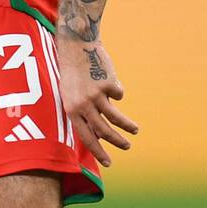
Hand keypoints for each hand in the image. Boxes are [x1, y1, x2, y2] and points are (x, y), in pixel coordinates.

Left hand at [55, 36, 137, 167]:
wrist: (77, 45)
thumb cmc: (73, 71)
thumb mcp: (71, 94)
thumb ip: (84, 112)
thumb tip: (98, 133)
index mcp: (71, 109)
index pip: (85, 136)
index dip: (98, 151)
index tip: (109, 163)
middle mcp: (83, 105)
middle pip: (104, 130)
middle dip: (117, 141)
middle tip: (127, 147)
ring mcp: (96, 95)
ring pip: (116, 116)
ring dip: (127, 126)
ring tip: (135, 130)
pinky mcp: (108, 84)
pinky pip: (118, 93)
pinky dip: (116, 88)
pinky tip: (108, 77)